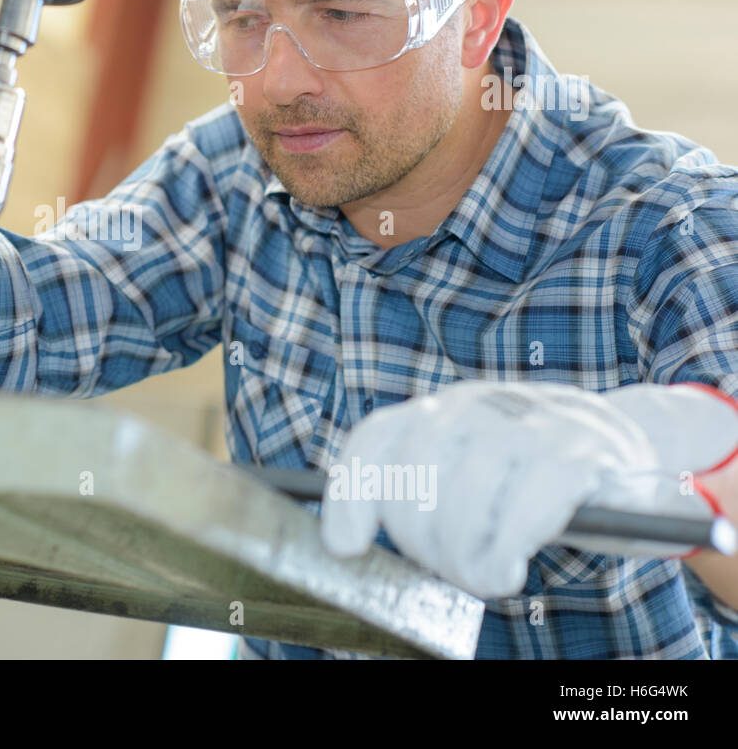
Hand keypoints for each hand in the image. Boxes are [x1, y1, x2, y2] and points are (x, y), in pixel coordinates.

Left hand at [319, 380, 737, 597]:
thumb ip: (422, 490)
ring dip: (464, 554)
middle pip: (414, 477)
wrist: (634, 448)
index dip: (350, 494)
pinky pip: (524, 507)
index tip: (344, 546)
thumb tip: (346, 539)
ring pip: (462, 495)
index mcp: (442, 409)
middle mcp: (476, 405)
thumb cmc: (535, 475)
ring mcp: (529, 422)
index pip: (376, 440)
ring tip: (484, 575)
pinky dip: (506, 548)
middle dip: (421, 540)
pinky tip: (508, 566)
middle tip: (450, 569)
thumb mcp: (471, 470)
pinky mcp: (581, 453)